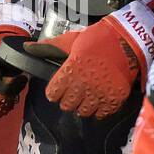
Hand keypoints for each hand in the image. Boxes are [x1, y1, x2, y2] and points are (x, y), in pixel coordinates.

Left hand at [22, 17, 140, 117]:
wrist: (126, 42)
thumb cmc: (96, 40)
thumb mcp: (70, 40)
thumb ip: (48, 46)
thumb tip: (27, 47)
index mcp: (70, 71)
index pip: (53, 93)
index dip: (54, 91)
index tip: (57, 89)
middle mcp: (83, 86)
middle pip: (67, 106)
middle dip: (67, 100)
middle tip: (71, 93)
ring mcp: (100, 94)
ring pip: (83, 112)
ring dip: (82, 106)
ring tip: (85, 97)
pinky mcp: (115, 99)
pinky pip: (102, 114)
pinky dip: (99, 110)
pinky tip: (98, 100)